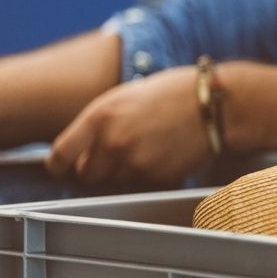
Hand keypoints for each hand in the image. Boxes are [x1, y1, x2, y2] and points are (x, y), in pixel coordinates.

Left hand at [46, 67, 209, 184]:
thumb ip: (101, 122)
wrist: (217, 105)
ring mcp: (136, 164)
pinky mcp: (158, 179)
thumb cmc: (175, 92)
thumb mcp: (126, 96)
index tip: (62, 167)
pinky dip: (149, 175)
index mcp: (100, 116)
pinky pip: (142, 184)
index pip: (61, 155)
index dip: (59, 164)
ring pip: (116, 182)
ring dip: (124, 172)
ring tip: (146, 149)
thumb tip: (84, 148)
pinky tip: (164, 154)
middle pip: (88, 175)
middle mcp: (113, 143)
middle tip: (114, 154)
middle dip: (96, 168)